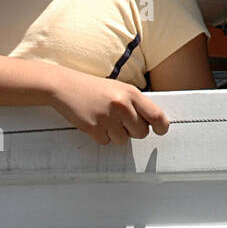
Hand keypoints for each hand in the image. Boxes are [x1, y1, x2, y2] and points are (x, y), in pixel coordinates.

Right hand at [51, 74, 170, 144]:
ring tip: (105, 118)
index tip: (160, 130)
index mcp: (131, 93)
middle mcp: (121, 105)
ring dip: (116, 134)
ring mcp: (107, 117)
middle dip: (134, 131)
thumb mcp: (119, 89)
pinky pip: (106, 142)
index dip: (162, 127)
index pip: (156, 115)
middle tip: (122, 121)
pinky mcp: (93, 128)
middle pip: (141, 133)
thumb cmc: (94, 88)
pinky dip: (101, 136)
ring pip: (123, 140)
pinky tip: (94, 121)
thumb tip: (153, 122)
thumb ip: (136, 103)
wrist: (64, 86)